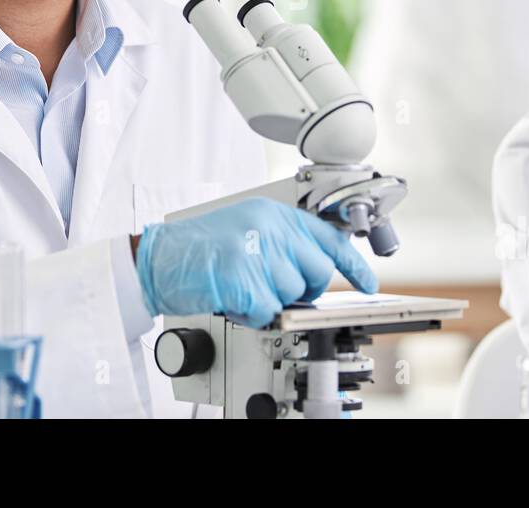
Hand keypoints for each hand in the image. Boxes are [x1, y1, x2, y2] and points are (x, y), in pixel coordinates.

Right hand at [134, 197, 378, 328]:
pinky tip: (232, 297)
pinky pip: (267, 310)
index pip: (329, 238)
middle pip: (317, 271)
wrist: (159, 257)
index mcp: (274, 214)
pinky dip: (250, 313)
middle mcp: (270, 228)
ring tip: (243, 286)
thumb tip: (311, 268)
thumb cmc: (198, 247)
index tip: (368, 281)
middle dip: (302, 288)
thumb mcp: (247, 227)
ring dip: (270, 301)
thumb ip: (282, 241)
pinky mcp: (244, 278)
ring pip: (292, 294)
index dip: (354, 264)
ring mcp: (257, 252)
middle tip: (275, 287)